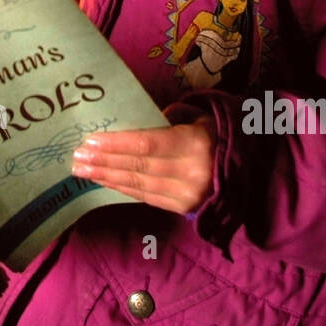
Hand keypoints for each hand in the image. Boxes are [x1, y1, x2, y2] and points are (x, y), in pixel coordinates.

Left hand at [70, 116, 216, 214]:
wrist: (248, 170)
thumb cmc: (216, 135)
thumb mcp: (199, 117)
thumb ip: (169, 116)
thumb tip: (137, 120)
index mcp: (195, 144)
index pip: (147, 145)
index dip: (116, 144)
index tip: (90, 141)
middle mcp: (190, 172)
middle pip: (138, 166)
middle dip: (104, 162)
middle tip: (77, 158)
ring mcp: (187, 195)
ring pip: (138, 184)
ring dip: (107, 177)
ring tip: (82, 171)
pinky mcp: (183, 208)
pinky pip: (146, 197)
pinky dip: (122, 188)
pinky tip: (104, 180)